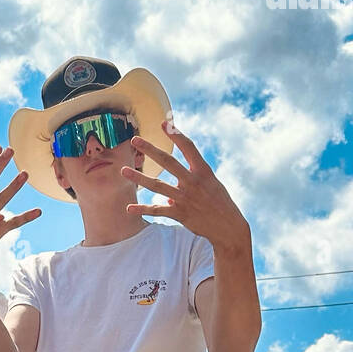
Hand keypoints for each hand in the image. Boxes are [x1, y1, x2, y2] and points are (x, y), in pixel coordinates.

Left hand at [122, 121, 250, 250]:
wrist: (229, 227)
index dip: (176, 134)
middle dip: (150, 150)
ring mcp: (186, 197)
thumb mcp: (210, 188)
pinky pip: (157, 210)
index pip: (188, 147)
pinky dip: (142, 209)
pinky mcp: (180, 214)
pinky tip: (129, 208)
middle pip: (168, 161)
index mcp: (203, 171)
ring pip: (157, 185)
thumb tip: (168, 197)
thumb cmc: (220, 204)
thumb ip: (189, 187)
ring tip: (123, 171)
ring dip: (138, 178)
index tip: (165, 123)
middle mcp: (193, 181)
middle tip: (135, 140)